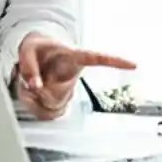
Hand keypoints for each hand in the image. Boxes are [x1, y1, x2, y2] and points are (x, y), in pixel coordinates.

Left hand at [13, 33, 135, 120]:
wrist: (34, 56)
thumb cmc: (35, 48)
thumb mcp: (27, 49)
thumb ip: (30, 66)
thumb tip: (36, 86)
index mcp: (73, 56)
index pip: (98, 58)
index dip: (116, 61)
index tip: (134, 65)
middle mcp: (74, 74)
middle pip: (60, 92)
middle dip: (40, 90)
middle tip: (29, 79)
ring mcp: (68, 89)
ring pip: (51, 105)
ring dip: (33, 97)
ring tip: (30, 81)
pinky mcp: (61, 101)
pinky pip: (45, 113)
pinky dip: (32, 105)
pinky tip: (32, 93)